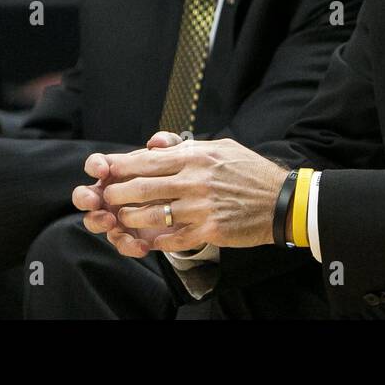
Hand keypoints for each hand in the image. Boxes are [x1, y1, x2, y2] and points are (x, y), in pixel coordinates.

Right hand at [74, 132, 183, 256]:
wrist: (186, 202)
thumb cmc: (173, 173)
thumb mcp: (175, 156)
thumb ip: (168, 144)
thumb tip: (157, 141)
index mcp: (114, 171)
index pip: (96, 164)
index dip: (95, 166)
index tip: (103, 170)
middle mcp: (108, 194)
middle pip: (84, 195)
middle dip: (85, 198)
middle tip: (95, 201)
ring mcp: (113, 216)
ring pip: (95, 221)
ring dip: (98, 222)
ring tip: (111, 222)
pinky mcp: (127, 235)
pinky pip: (121, 243)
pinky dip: (129, 245)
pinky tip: (143, 246)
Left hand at [91, 137, 288, 253]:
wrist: (281, 201)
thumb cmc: (250, 172)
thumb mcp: (222, 147)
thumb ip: (186, 146)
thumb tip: (154, 144)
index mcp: (198, 157)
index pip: (148, 160)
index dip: (120, 166)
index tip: (104, 170)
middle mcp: (196, 180)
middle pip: (142, 188)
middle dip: (116, 195)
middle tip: (105, 198)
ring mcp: (202, 207)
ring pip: (152, 215)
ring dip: (131, 219)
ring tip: (123, 220)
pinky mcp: (209, 230)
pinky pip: (173, 238)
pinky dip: (157, 241)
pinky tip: (150, 240)